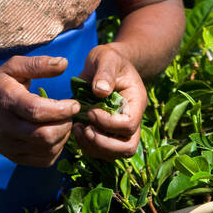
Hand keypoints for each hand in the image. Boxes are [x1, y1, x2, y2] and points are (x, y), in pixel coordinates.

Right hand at [0, 55, 78, 167]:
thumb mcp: (13, 68)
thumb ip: (38, 64)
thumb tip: (64, 63)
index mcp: (8, 101)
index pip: (37, 111)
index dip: (61, 109)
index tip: (74, 104)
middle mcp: (8, 127)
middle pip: (44, 135)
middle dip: (65, 124)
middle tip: (70, 114)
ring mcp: (11, 146)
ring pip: (47, 149)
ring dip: (64, 136)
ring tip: (64, 122)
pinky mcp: (16, 157)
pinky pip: (45, 160)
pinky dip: (57, 148)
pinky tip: (56, 135)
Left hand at [72, 45, 146, 161]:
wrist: (107, 64)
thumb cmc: (109, 59)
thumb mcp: (107, 58)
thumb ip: (105, 72)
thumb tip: (100, 91)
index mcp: (136, 102)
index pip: (129, 125)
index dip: (109, 123)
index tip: (91, 111)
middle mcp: (132, 119)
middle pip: (127, 147)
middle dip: (103, 143)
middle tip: (84, 129)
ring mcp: (120, 130)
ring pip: (114, 154)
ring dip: (93, 146)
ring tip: (77, 129)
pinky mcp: (107, 134)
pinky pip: (100, 151)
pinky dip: (87, 146)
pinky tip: (75, 130)